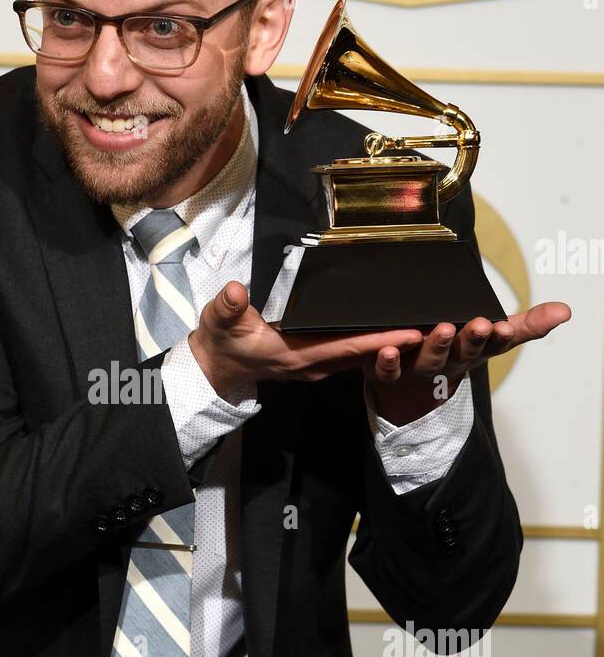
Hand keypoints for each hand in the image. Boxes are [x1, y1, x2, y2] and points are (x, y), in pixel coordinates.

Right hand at [187, 280, 428, 398]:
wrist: (219, 366)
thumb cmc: (222, 341)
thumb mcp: (218, 321)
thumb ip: (227, 306)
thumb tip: (235, 290)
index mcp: (296, 354)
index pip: (346, 346)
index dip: (379, 341)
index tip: (411, 333)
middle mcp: (314, 364)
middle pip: (366, 354)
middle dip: (400, 343)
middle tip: (438, 327)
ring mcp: (318, 365)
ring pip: (363, 356)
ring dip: (393, 346)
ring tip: (428, 327)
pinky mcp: (319, 361)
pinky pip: (355, 354)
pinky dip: (378, 345)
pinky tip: (396, 331)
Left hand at [363, 302, 571, 423]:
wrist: (408, 394)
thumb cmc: (452, 356)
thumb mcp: (489, 340)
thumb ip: (524, 325)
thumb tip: (565, 311)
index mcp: (473, 352)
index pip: (493, 344)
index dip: (499, 336)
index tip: (503, 325)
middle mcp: (448, 362)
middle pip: (463, 351)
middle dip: (473, 339)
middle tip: (482, 324)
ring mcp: (419, 369)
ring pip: (429, 358)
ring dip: (437, 345)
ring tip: (443, 330)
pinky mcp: (389, 374)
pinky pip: (388, 371)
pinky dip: (388, 362)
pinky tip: (387, 349)